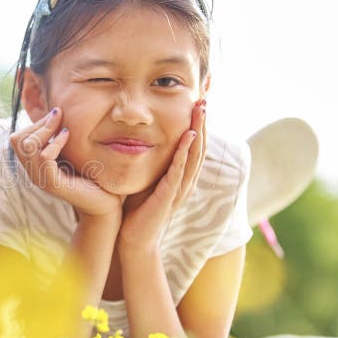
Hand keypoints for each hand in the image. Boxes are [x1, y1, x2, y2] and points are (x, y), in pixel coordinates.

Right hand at [9, 108, 122, 218]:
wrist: (105, 204)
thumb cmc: (92, 176)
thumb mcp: (72, 152)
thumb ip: (59, 138)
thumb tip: (55, 111)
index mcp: (34, 165)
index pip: (17, 138)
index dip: (34, 123)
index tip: (56, 115)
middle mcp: (33, 172)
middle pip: (18, 140)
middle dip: (39, 123)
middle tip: (59, 115)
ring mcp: (41, 179)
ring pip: (28, 146)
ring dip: (46, 130)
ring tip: (64, 126)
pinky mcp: (53, 184)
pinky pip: (44, 157)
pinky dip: (55, 142)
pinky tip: (68, 136)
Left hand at [118, 100, 206, 250]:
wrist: (133, 239)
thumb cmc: (136, 209)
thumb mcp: (146, 178)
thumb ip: (150, 162)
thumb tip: (140, 138)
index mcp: (181, 177)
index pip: (193, 147)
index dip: (198, 125)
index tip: (197, 103)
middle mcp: (185, 182)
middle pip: (199, 147)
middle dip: (202, 122)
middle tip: (204, 99)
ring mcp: (179, 189)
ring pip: (193, 156)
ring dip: (198, 131)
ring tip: (201, 111)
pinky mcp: (169, 196)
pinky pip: (178, 171)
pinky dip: (183, 152)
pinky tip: (187, 136)